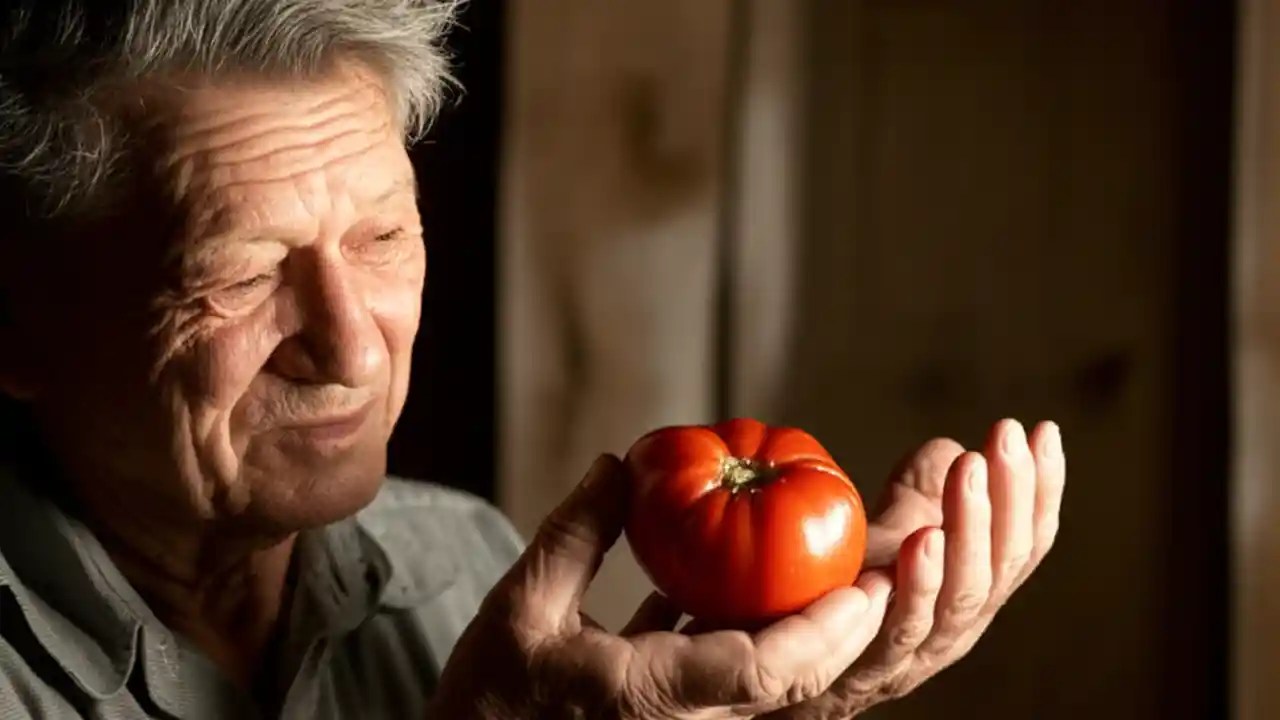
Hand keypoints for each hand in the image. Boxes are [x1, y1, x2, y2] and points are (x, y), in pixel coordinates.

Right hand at [427, 455, 894, 719]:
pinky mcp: (670, 716)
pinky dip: (759, 635)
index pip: (759, 670)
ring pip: (769, 682)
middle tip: (884, 571)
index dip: (820, 631)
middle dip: (844, 633)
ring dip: (814, 632)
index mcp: (648, 692)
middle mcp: (682, 719)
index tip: (861, 585)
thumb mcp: (519, 605)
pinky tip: (762, 587)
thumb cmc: (486, 697)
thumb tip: (617, 465)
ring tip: (847, 572)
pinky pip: (731, 676)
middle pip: (788, 683)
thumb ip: (575, 533)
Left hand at [759, 419, 1065, 717]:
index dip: (1040, 489)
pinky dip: (921, 582)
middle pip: (1004, 565)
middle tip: (1005, 435)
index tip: (1043, 430)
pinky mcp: (868, 666)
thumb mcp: (888, 532)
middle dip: (1012, 494)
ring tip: (970, 469)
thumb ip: (921, 494)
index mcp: (972, 592)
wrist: (778, 655)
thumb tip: (950, 447)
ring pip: (965, 595)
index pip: (1023, 542)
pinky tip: (925, 538)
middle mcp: (957, 626)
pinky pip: (904, 627)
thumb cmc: (838, 588)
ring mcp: (917, 651)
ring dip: (972, 526)